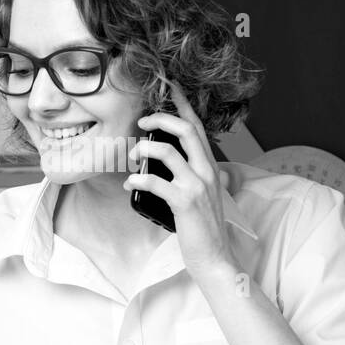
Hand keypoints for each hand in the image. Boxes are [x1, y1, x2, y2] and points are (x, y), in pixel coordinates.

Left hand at [124, 80, 237, 278]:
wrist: (215, 258)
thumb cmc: (204, 229)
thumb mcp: (204, 196)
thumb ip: (193, 177)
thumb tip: (166, 168)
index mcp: (210, 167)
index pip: (197, 127)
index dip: (182, 105)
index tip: (169, 86)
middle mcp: (207, 171)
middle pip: (185, 130)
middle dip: (160, 118)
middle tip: (142, 120)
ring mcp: (198, 186)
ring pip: (168, 151)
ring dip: (144, 148)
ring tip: (133, 156)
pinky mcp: (185, 202)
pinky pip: (155, 182)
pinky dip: (138, 178)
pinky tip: (129, 182)